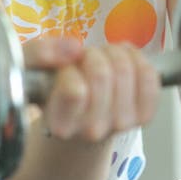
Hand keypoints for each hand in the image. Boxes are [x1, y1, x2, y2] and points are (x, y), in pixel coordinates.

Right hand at [23, 38, 160, 143]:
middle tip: (84, 62)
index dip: (70, 68)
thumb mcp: (30, 71)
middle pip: (102, 73)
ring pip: (125, 68)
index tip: (66, 69)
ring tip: (102, 61)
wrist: (78, 123)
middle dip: (92, 55)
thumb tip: (74, 48)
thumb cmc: (54, 93)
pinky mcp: (144, 115)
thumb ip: (37, 54)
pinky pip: (150, 74)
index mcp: (60, 124)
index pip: (75, 91)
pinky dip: (136, 58)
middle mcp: (91, 132)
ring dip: (113, 54)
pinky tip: (122, 63)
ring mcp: (121, 124)